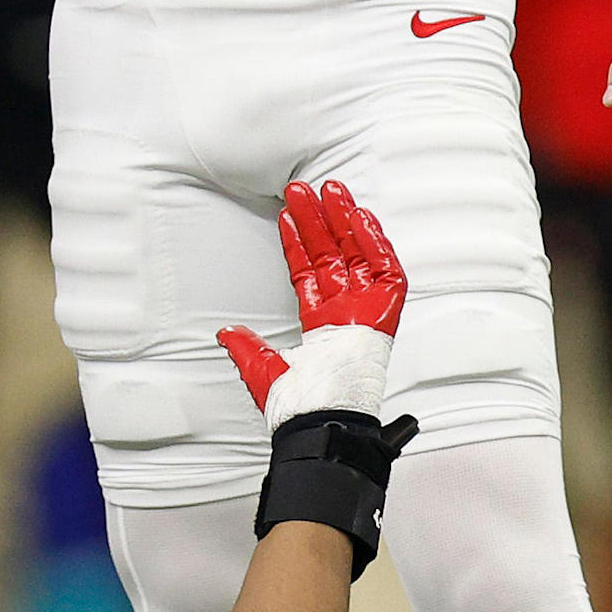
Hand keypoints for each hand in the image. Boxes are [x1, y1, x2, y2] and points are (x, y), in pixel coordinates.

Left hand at [221, 182, 419, 571]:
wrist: (321, 423)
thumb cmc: (299, 409)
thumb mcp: (263, 374)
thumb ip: (247, 350)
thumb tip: (225, 334)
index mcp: (321, 327)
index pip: (309, 273)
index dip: (297, 244)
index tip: (286, 216)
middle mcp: (345, 315)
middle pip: (332, 255)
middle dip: (319, 221)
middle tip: (304, 188)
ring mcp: (366, 313)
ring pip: (358, 255)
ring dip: (344, 222)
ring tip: (330, 189)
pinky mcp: (386, 315)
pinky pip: (387, 272)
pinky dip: (376, 245)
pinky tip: (360, 218)